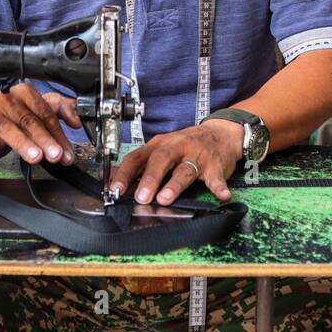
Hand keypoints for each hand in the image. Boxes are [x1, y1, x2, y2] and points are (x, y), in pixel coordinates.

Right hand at [0, 85, 80, 165]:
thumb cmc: (14, 117)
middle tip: (56, 155)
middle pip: (30, 122)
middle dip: (46, 140)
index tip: (67, 152)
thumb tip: (78, 121)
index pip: (46, 113)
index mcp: (25, 93)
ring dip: (24, 145)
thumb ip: (60, 110)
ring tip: (36, 157)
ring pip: (10, 130)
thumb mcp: (38, 109)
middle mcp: (8, 102)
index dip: (59, 134)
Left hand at [109, 121, 242, 204]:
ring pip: (185, 169)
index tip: (115, 189)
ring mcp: (197, 156)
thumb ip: (139, 164)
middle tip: (141, 197)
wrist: (221, 133)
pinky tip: (221, 195)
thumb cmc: (186, 144)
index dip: (125, 173)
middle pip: (161, 160)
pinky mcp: (215, 166)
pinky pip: (216, 178)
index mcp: (160, 145)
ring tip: (165, 198)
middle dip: (150, 178)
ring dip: (175, 184)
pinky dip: (219, 187)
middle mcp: (177, 147)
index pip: (138, 157)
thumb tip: (109, 177)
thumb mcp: (161, 148)